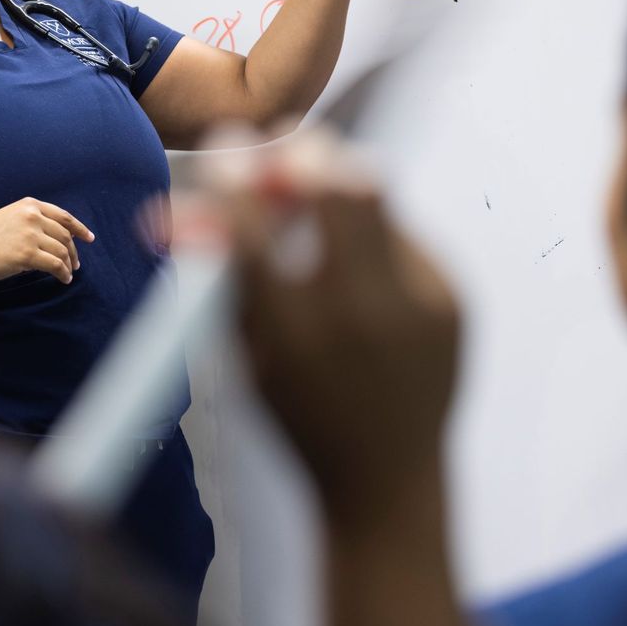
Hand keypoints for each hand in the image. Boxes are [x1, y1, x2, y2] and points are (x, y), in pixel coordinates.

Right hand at [0, 197, 94, 284]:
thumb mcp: (10, 219)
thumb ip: (32, 224)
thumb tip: (55, 243)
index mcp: (29, 206)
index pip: (63, 216)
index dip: (79, 228)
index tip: (89, 238)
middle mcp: (32, 216)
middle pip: (65, 235)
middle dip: (73, 251)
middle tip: (75, 264)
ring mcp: (30, 235)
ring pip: (62, 251)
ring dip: (68, 265)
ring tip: (68, 274)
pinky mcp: (27, 254)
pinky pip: (55, 265)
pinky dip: (62, 273)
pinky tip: (62, 279)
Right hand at [221, 132, 458, 521]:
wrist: (387, 481)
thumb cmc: (300, 417)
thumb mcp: (244, 359)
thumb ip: (221, 282)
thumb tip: (173, 212)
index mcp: (295, 336)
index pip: (255, 233)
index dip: (235, 182)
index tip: (225, 148)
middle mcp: (362, 314)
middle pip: (341, 191)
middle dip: (307, 156)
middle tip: (285, 145)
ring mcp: (417, 304)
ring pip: (377, 203)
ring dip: (340, 195)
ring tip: (321, 227)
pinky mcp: (453, 301)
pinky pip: (404, 240)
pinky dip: (374, 243)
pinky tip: (365, 285)